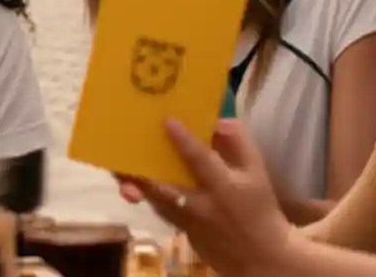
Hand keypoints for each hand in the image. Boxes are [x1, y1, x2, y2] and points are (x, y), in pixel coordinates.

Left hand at [117, 119, 301, 276]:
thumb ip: (239, 144)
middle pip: (164, 189)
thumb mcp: (257, 173)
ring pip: (156, 202)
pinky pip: (159, 210)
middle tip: (118, 156)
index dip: (184, 141)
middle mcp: (202, 205)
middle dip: (140, 174)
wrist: (261, 255)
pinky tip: (130, 182)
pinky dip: (146, 196)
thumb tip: (219, 119)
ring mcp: (189, 222)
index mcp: (225, 187)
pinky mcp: (182, 231)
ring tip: (114, 168)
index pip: (202, 161)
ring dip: (134, 186)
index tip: (167, 121)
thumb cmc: (260, 208)